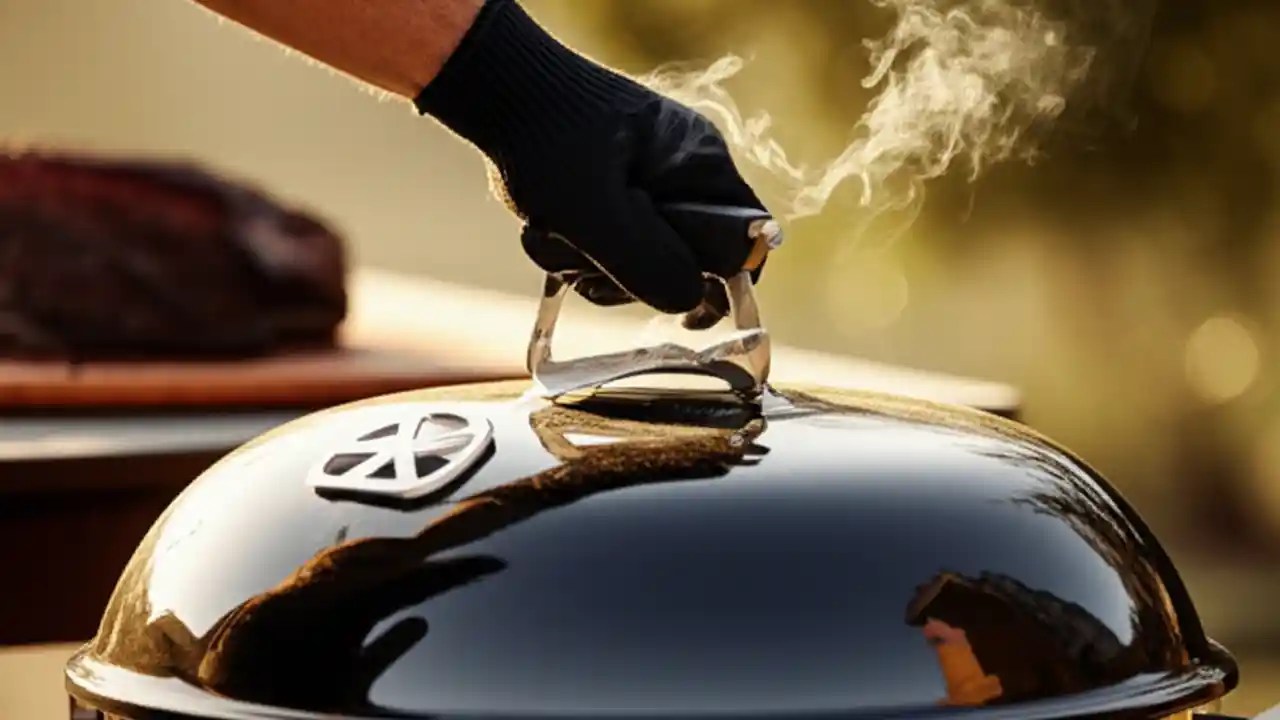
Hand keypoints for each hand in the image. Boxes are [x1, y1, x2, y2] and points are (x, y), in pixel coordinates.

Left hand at [415, 0, 770, 324]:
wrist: (497, 90)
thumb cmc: (548, 139)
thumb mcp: (596, 212)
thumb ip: (648, 262)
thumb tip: (691, 301)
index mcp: (700, 166)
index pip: (745, 241)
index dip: (724, 285)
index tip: (690, 318)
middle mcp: (685, 174)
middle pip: (687, 261)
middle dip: (632, 275)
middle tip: (588, 259)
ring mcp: (650, 184)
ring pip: (641, 260)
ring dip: (594, 265)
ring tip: (554, 234)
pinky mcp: (615, 195)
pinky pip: (611, 248)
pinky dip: (577, 251)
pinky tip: (548, 229)